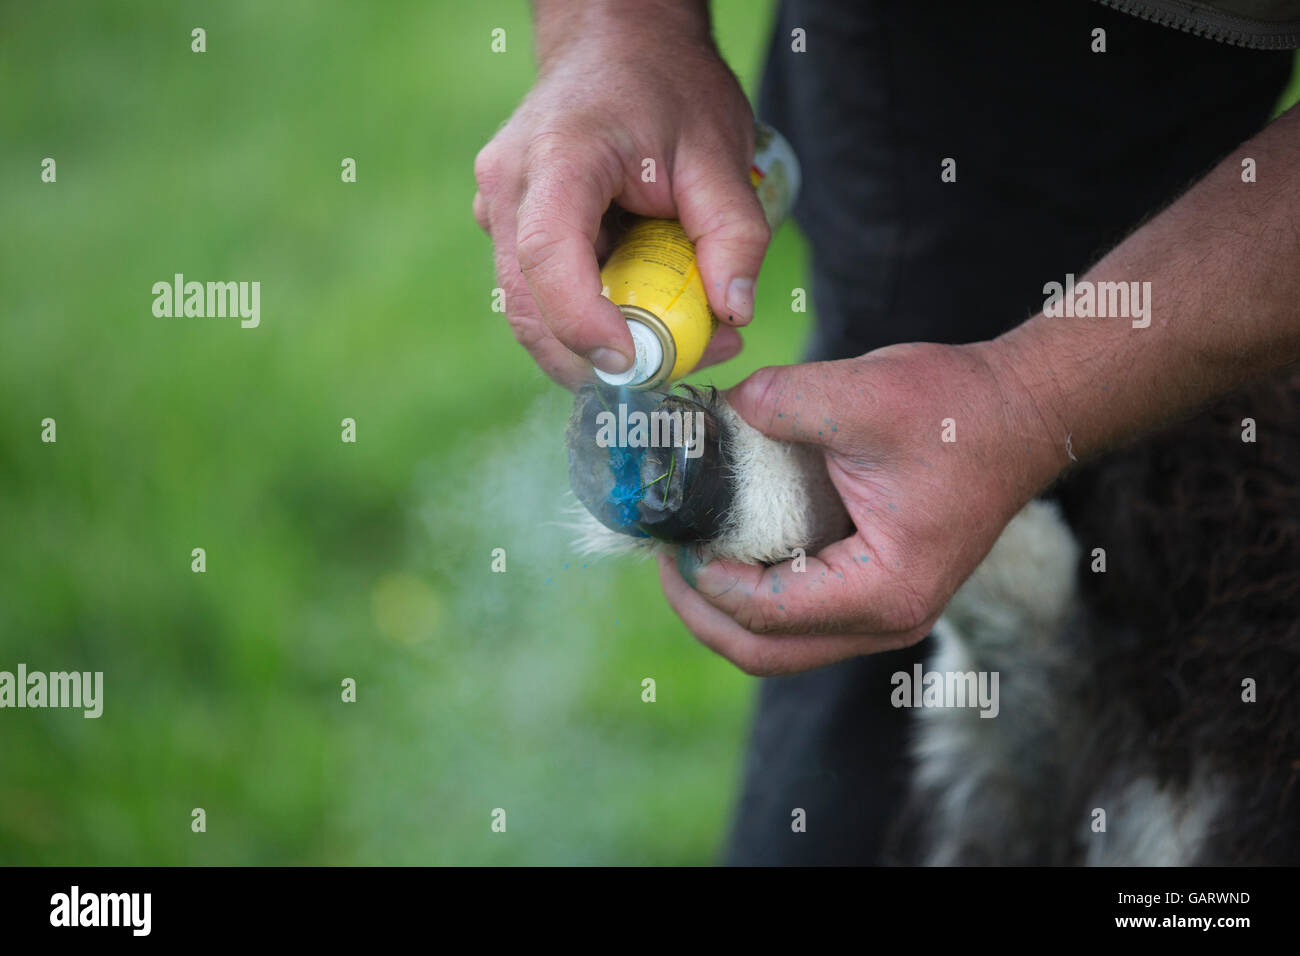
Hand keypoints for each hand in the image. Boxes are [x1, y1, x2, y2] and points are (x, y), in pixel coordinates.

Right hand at [473, 11, 769, 387]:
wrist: (616, 41)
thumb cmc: (665, 86)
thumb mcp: (720, 151)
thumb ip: (735, 233)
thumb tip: (734, 312)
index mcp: (558, 159)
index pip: (548, 258)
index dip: (583, 323)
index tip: (634, 361)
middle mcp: (508, 188)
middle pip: (528, 304)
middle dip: (593, 357)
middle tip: (669, 370)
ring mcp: (497, 210)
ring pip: (530, 310)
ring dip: (593, 344)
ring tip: (675, 334)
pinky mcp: (508, 228)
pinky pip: (539, 294)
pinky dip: (587, 318)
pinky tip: (641, 306)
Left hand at [656, 341, 1065, 674]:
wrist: (1022, 414)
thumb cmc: (959, 411)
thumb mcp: (864, 394)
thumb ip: (781, 401)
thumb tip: (715, 410)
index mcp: (883, 589)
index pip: (767, 612)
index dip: (706, 579)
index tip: (673, 534)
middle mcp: (886, 618)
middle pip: (765, 652)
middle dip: (702, 612)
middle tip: (667, 558)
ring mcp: (883, 612)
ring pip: (781, 643)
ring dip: (726, 607)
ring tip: (689, 552)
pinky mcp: (876, 590)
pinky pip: (801, 615)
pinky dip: (757, 590)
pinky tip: (731, 543)